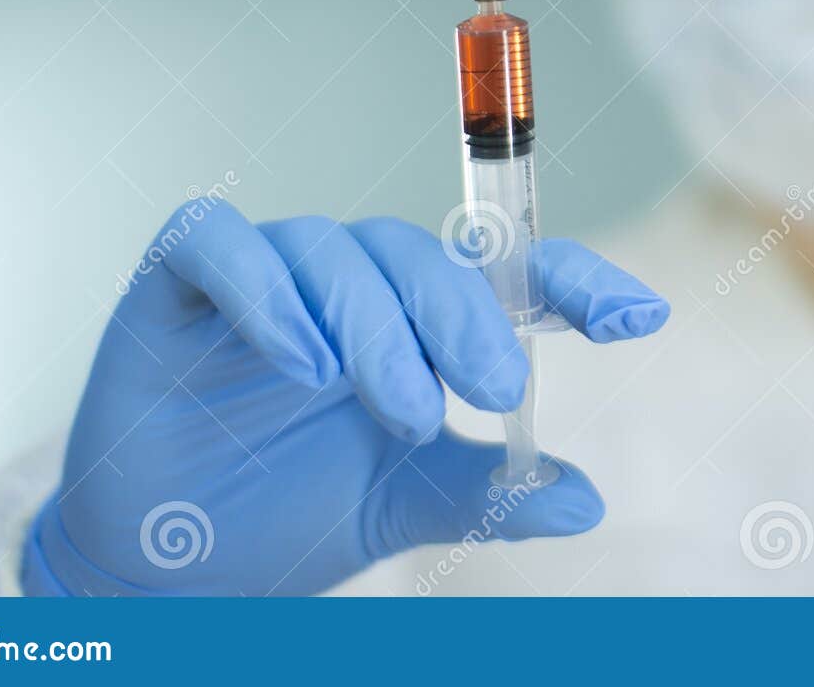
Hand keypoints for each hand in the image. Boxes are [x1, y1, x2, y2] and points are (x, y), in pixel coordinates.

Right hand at [21, 199, 667, 595]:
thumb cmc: (295, 512)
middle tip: (495, 389)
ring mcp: (266, 271)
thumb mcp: (404, 503)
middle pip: (420, 255)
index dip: (575, 280)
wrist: (173, 569)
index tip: (640, 318)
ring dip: (377, 325)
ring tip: (404, 409)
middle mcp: (350, 281)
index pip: (506, 273)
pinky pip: (224, 245)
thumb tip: (584, 500)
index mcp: (415, 320)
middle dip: (466, 317)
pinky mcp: (180, 277)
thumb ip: (487, 491)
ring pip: (334, 249)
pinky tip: (303, 364)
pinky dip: (267, 294)